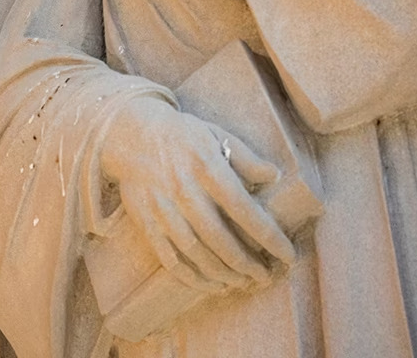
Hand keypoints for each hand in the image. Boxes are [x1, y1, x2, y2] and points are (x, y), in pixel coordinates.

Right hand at [99, 97, 295, 293]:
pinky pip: (169, 257)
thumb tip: (274, 175)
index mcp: (206, 168)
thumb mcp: (214, 134)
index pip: (244, 210)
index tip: (288, 255)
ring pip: (195, 252)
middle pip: (220, 238)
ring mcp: (162, 209)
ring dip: (222, 274)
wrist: (128, 133)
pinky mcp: (146, 221)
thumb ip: (245, 157)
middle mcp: (184, 191)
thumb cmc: (179, 135)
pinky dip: (191, 276)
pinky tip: (211, 284)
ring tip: (241, 282)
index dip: (269, 237)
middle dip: (246, 264)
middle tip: (264, 276)